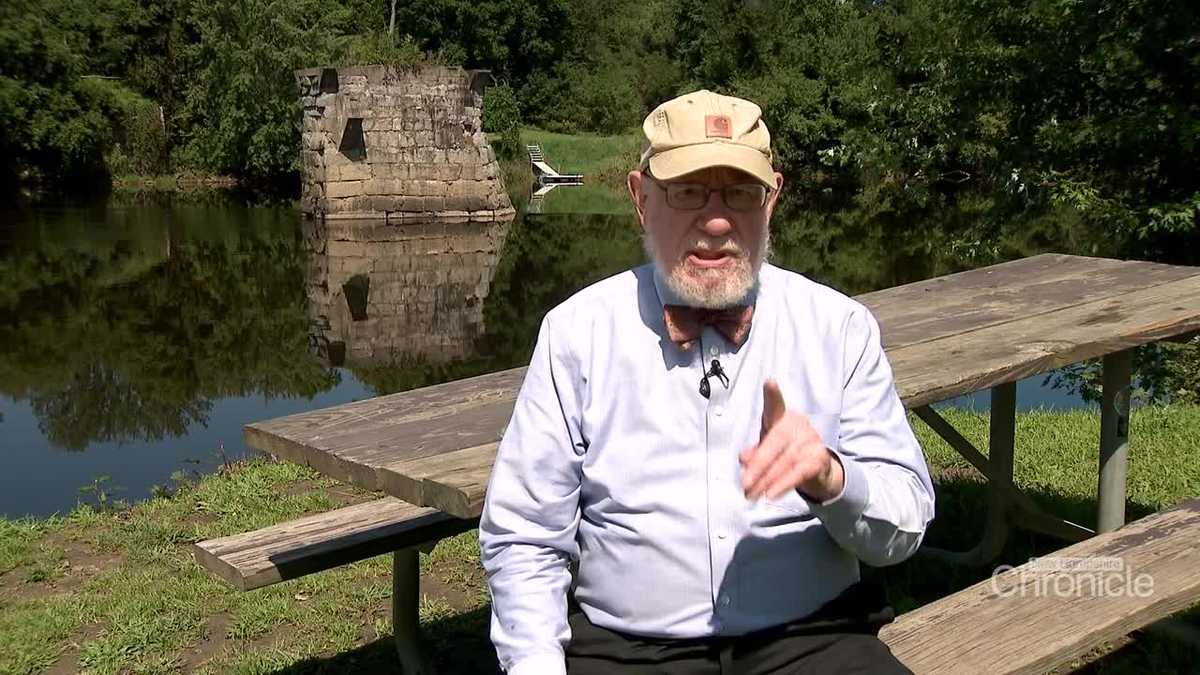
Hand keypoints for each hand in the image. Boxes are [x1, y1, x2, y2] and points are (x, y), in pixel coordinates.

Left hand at [739, 379, 844, 502]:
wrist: (817, 469)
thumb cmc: (785, 452)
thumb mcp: (767, 450)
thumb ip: (755, 452)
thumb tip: (743, 457)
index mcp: (782, 417)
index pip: (775, 405)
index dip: (773, 394)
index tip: (770, 382)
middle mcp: (798, 423)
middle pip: (775, 444)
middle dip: (758, 466)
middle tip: (745, 485)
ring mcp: (811, 439)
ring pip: (785, 461)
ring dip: (767, 481)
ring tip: (753, 495)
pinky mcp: (819, 457)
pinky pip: (799, 472)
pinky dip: (784, 485)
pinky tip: (772, 494)